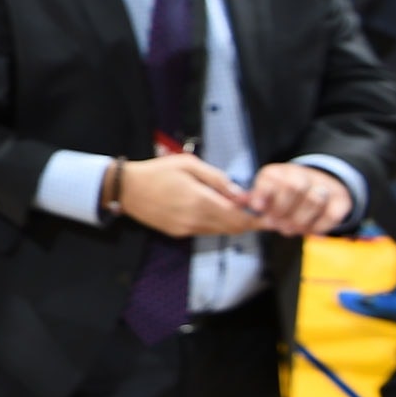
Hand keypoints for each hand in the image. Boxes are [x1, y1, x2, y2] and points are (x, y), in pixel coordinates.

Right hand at [117, 152, 257, 237]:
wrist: (126, 188)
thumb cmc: (157, 171)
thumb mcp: (189, 164)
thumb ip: (216, 178)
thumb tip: (238, 192)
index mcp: (200, 200)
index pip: (238, 216)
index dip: (256, 218)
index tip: (269, 216)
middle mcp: (195, 219)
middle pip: (232, 228)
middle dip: (249, 223)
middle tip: (262, 217)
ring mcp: (186, 228)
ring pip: (220, 231)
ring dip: (233, 224)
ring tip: (242, 213)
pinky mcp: (178, 232)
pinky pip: (204, 231)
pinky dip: (216, 224)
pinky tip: (216, 212)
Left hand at [246, 163, 352, 236]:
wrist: (320, 183)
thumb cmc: (284, 192)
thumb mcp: (265, 191)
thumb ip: (252, 198)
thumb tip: (235, 203)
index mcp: (278, 172)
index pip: (271, 178)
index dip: (263, 193)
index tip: (258, 208)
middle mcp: (301, 175)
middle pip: (294, 187)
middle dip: (282, 209)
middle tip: (275, 225)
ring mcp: (323, 186)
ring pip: (314, 199)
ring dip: (299, 220)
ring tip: (289, 230)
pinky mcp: (340, 200)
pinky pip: (332, 214)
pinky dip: (320, 226)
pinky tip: (309, 233)